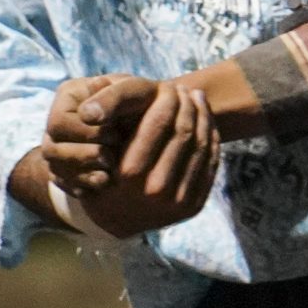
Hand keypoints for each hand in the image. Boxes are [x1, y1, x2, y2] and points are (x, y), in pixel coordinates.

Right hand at [43, 74, 157, 192]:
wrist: (148, 123)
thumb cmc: (141, 103)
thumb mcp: (134, 92)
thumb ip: (114, 97)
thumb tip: (88, 115)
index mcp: (68, 95)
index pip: (59, 123)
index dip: (88, 133)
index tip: (116, 135)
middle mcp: (56, 122)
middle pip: (51, 149)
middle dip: (87, 155)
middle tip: (113, 156)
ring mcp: (56, 147)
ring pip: (56, 168)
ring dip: (85, 172)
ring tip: (111, 170)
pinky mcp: (63, 170)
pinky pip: (63, 184)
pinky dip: (84, 185)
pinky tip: (105, 181)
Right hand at [68, 82, 220, 238]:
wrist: (116, 221)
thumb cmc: (104, 175)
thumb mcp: (96, 152)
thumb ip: (108, 124)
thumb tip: (119, 97)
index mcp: (129, 173)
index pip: (159, 122)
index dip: (167, 98)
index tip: (167, 85)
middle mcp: (155, 189)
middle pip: (184, 131)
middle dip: (187, 104)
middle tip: (187, 89)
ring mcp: (178, 201)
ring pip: (201, 145)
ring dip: (203, 116)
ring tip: (198, 99)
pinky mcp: (193, 207)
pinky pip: (210, 163)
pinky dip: (211, 137)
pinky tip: (206, 121)